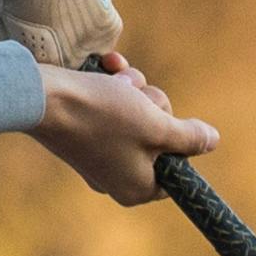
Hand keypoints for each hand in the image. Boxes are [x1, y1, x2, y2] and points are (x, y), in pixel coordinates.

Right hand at [32, 53, 216, 204]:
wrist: (42, 97)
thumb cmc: (103, 116)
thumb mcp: (157, 126)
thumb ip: (189, 138)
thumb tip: (213, 141)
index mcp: (136, 188)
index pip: (176, 172)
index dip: (179, 141)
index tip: (168, 122)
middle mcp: (117, 176)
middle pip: (159, 138)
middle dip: (154, 107)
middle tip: (139, 99)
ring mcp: (99, 152)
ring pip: (138, 114)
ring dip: (134, 90)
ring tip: (117, 82)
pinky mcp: (85, 129)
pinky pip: (114, 106)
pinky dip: (115, 85)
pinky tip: (109, 66)